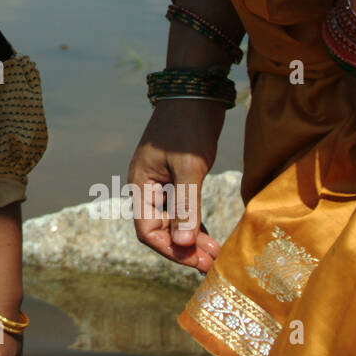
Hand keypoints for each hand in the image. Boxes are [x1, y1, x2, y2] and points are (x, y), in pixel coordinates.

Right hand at [129, 98, 223, 271]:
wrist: (195, 93)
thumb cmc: (189, 127)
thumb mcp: (190, 168)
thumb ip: (186, 207)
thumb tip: (183, 245)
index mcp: (141, 184)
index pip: (147, 231)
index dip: (170, 250)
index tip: (197, 261)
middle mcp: (147, 187)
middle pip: (159, 230)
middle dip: (183, 248)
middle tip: (211, 262)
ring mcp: (162, 183)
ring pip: (172, 222)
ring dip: (191, 239)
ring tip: (215, 254)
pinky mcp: (178, 178)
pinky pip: (182, 209)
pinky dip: (195, 224)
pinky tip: (211, 236)